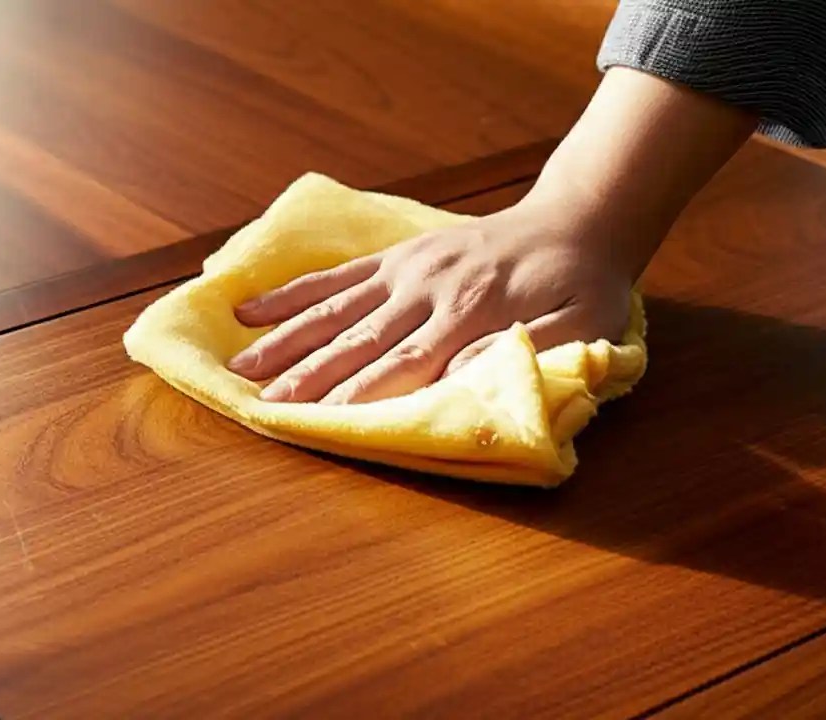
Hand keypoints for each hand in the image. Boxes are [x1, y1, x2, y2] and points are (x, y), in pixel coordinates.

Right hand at [226, 195, 639, 404]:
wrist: (577, 221)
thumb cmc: (584, 288)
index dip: (358, 394)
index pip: (405, 364)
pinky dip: (292, 294)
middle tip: (260, 405)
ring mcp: (406, 270)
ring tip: (240, 367)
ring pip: (335, 310)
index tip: (315, 420)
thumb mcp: (585, 327)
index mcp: (473, 314)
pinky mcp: (395, 257)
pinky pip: (336, 277)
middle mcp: (428, 290)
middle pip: (358, 341)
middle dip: (307, 375)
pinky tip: (249, 310)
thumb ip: (532, 352)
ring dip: (286, 339)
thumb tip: (465, 370)